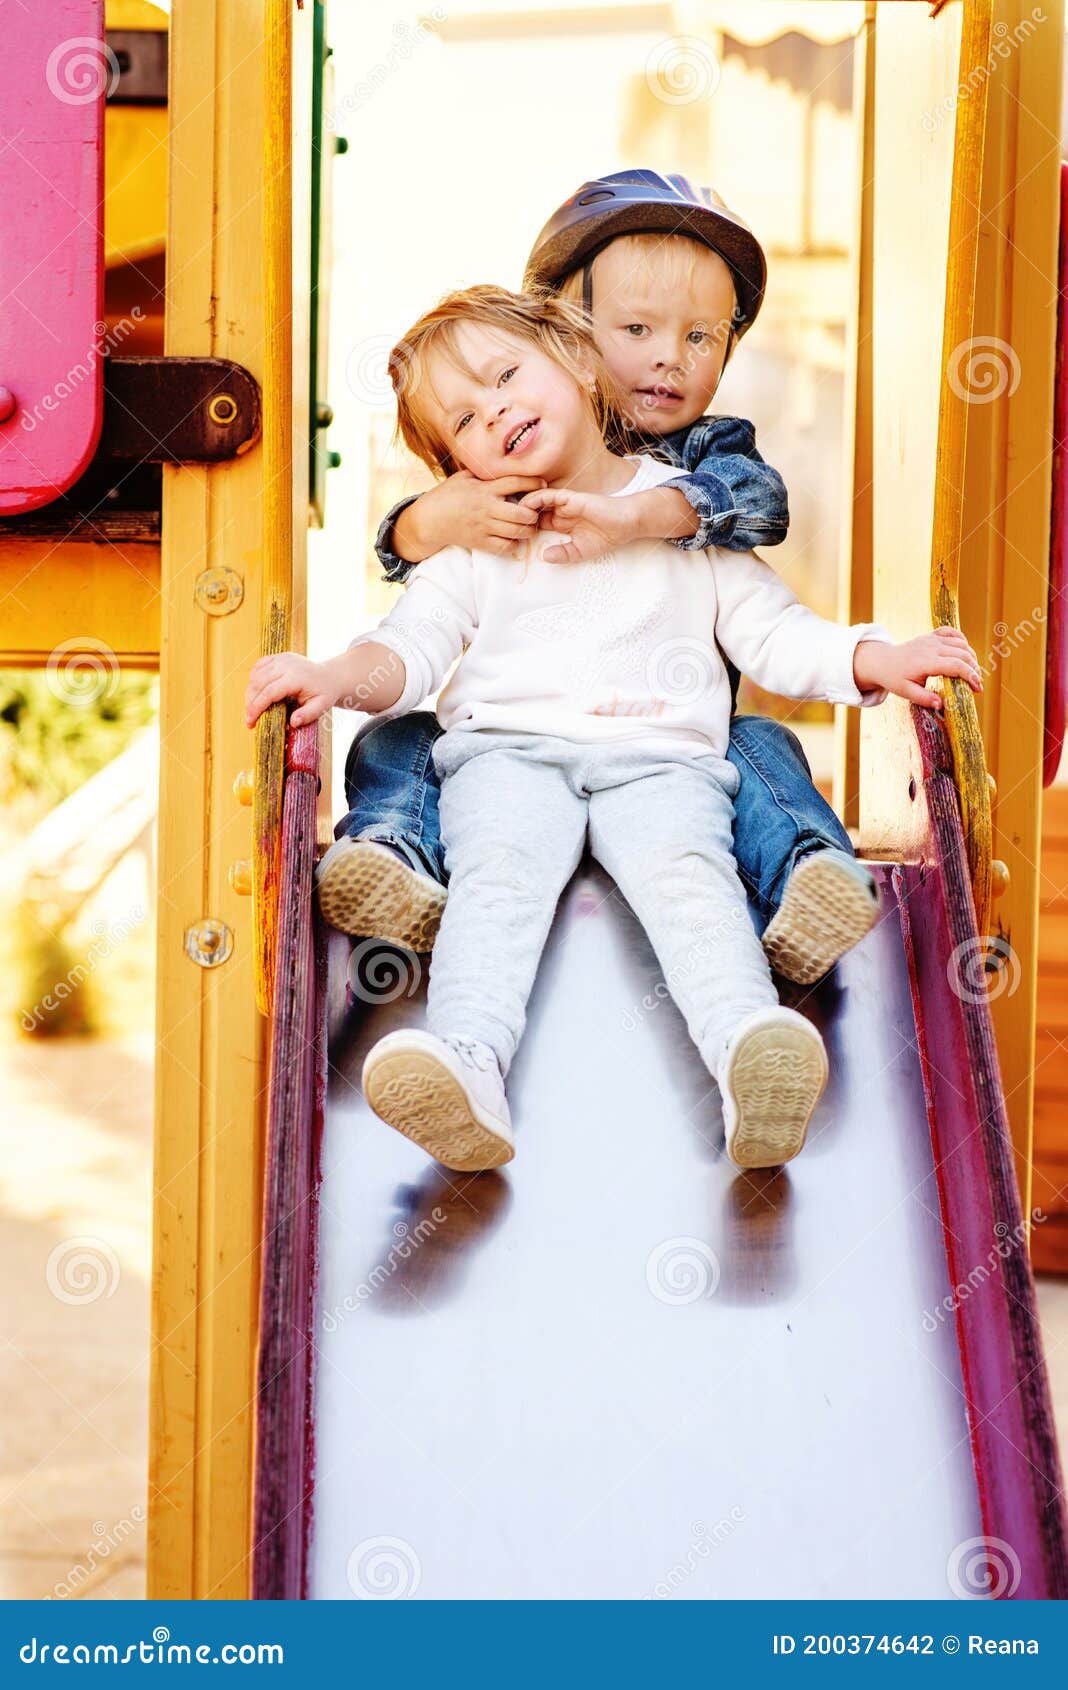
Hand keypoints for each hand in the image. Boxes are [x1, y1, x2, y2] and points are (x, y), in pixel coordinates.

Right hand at [245, 651, 339, 728]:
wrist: (329, 676)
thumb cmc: (324, 694)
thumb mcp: (321, 707)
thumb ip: (308, 715)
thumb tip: (293, 722)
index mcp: (296, 677)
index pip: (269, 692)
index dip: (256, 707)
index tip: (250, 722)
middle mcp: (286, 664)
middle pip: (258, 683)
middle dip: (250, 703)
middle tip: (249, 720)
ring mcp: (281, 658)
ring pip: (255, 675)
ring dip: (250, 693)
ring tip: (252, 709)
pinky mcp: (277, 657)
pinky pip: (258, 667)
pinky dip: (253, 680)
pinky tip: (255, 694)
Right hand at [393, 471, 545, 560]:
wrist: (429, 520)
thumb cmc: (447, 495)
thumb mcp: (463, 477)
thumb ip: (483, 472)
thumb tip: (501, 460)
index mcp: (484, 489)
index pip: (515, 483)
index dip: (533, 483)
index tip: (543, 484)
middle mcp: (487, 508)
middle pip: (521, 513)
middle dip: (534, 514)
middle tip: (535, 512)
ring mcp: (484, 527)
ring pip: (517, 532)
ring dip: (527, 530)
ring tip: (528, 526)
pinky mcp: (480, 542)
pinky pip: (505, 547)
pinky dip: (515, 544)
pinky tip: (514, 539)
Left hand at [520, 487, 636, 563]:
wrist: (625, 523)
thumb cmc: (607, 537)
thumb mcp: (580, 552)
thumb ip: (562, 554)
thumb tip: (543, 557)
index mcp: (562, 524)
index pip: (537, 523)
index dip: (524, 528)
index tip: (511, 536)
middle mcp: (560, 512)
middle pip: (533, 511)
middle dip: (518, 516)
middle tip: (504, 523)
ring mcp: (563, 504)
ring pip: (536, 501)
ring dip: (522, 506)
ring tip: (510, 514)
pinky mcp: (569, 497)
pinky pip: (547, 495)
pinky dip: (534, 499)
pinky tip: (525, 506)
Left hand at [853, 626, 982, 708]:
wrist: (882, 661)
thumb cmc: (894, 678)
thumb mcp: (905, 692)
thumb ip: (924, 698)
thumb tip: (942, 705)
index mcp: (926, 662)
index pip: (956, 666)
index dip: (971, 676)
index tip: (978, 689)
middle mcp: (931, 647)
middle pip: (963, 654)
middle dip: (974, 669)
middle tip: (977, 684)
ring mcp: (932, 639)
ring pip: (961, 643)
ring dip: (971, 657)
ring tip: (973, 672)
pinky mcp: (932, 636)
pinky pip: (951, 632)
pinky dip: (962, 640)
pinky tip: (965, 651)